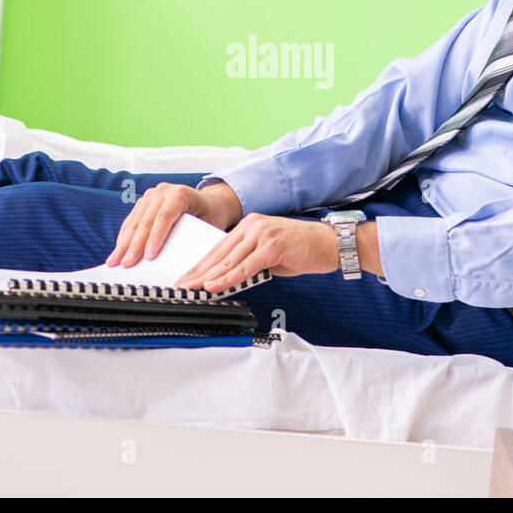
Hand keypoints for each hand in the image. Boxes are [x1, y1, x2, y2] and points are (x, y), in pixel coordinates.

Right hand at [104, 182, 239, 266]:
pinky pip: (131, 221)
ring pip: (134, 222)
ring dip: (123, 243)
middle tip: (127, 264)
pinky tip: (118, 251)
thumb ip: (193, 238)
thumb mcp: (209, 226)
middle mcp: (163, 191)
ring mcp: (151, 195)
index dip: (155, 238)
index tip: (148, 257)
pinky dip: (123, 237)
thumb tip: (178, 261)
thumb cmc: (211, 216)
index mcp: (180, 194)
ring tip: (115, 261)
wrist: (209, 202)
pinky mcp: (143, 202)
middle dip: (134, 245)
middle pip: (145, 221)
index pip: (164, 218)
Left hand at [174, 214, 337, 292]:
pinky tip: (215, 285)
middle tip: (182, 284)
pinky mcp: (272, 246)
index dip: (201, 264)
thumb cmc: (304, 249)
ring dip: (208, 276)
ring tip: (192, 287)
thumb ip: (250, 262)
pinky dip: (228, 278)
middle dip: (198, 271)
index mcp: (250, 224)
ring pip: (229, 259)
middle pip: (219, 252)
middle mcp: (253, 225)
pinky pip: (245, 266)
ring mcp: (262, 234)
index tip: (188, 277)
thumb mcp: (271, 255)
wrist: (331, 244)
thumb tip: (230, 278)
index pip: (219, 247)